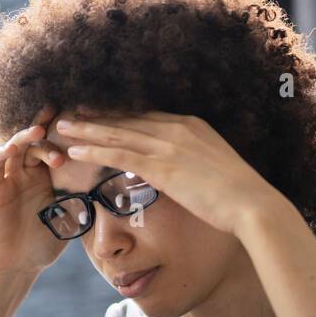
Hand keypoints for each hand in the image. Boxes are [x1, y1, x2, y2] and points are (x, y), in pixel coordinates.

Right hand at [0, 106, 70, 273]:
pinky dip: (3, 153)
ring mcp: (10, 180)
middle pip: (34, 141)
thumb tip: (116, 188)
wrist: (18, 266)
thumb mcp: (69, 218)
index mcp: (44, 178)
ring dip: (26, 137)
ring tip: (40, 131)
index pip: (53, 146)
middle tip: (63, 124)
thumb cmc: (43, 245)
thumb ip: (83, 199)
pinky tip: (13, 146)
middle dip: (48, 129)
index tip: (80, 117)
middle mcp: (26, 174)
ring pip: (15, 148)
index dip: (63, 132)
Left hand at [54, 111, 297, 239]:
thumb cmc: (239, 196)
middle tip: (70, 111)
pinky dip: (95, 149)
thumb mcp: (215, 169)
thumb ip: (194, 163)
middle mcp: (178, 129)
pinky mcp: (162, 166)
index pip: (147, 116)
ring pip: (118, 133)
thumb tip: (183, 171)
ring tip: (62, 126)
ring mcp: (169, 146)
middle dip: (97, 115)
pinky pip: (120, 154)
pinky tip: (75, 148)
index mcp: (192, 126)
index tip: (98, 110)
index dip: (120, 114)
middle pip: (128, 119)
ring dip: (87, 129)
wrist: (252, 206)